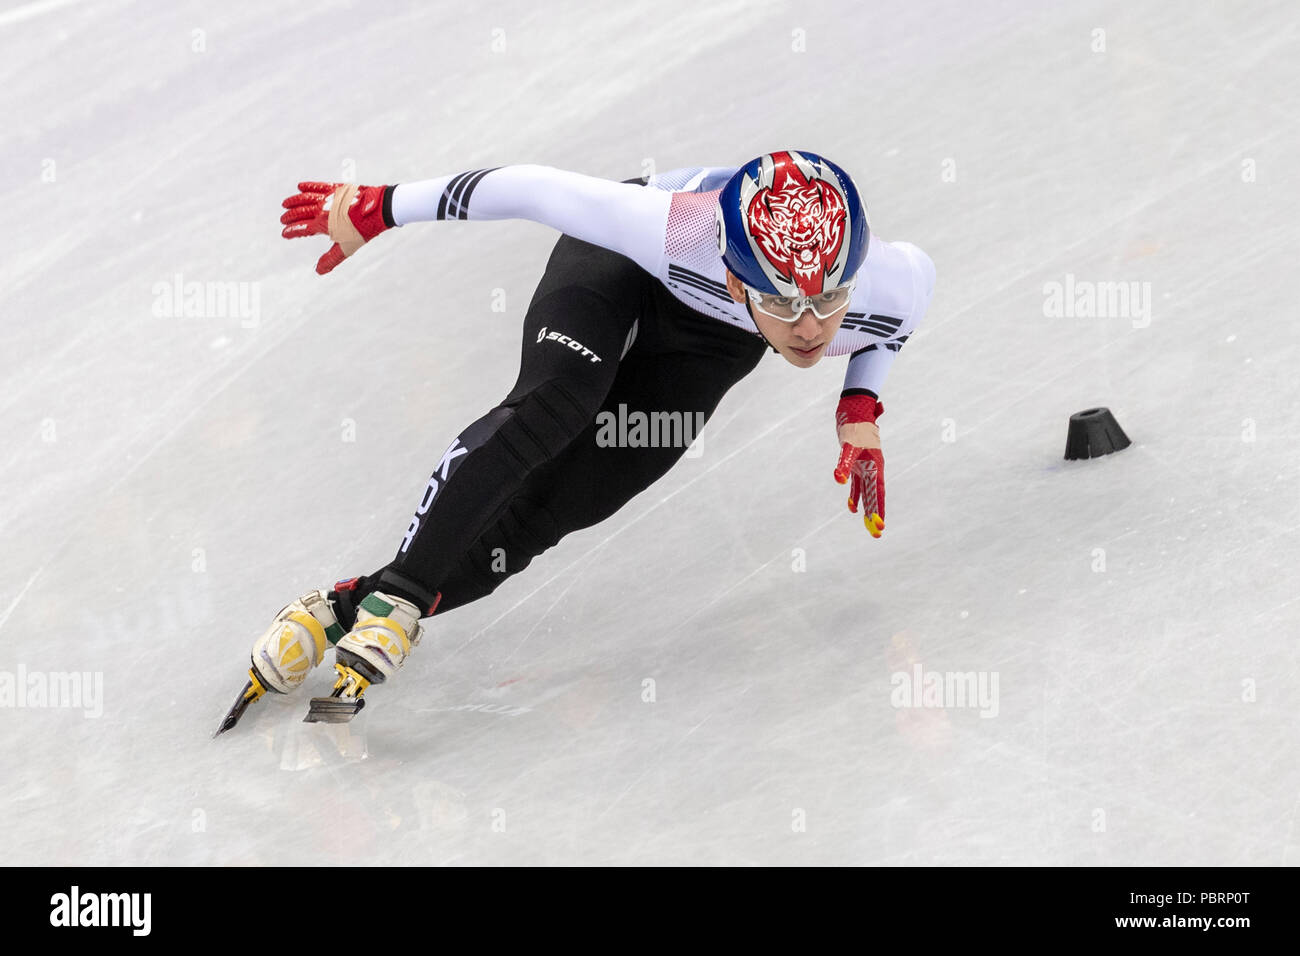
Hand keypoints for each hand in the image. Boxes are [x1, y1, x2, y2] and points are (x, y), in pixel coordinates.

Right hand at [280, 182, 391, 274]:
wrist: (378, 210)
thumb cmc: (363, 230)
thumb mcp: (347, 248)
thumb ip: (331, 259)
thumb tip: (318, 271)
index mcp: (323, 224)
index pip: (302, 228)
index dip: (292, 231)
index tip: (284, 234)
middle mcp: (323, 209)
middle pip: (301, 212)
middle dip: (290, 216)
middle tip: (283, 219)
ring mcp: (329, 198)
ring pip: (306, 198)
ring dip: (294, 201)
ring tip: (285, 203)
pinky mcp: (337, 188)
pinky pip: (319, 186)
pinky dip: (309, 186)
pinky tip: (301, 186)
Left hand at [833, 393, 884, 536]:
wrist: (855, 408)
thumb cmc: (854, 425)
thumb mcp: (848, 445)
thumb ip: (844, 463)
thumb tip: (839, 479)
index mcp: (875, 466)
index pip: (877, 493)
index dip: (878, 509)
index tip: (879, 526)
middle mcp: (873, 468)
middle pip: (875, 496)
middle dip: (875, 514)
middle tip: (877, 534)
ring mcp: (865, 466)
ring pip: (867, 492)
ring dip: (867, 508)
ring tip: (869, 525)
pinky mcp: (857, 463)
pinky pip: (857, 484)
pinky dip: (855, 495)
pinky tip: (852, 508)